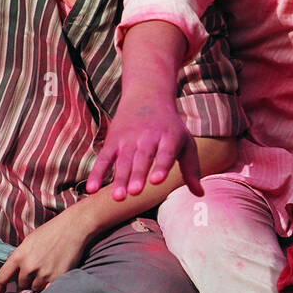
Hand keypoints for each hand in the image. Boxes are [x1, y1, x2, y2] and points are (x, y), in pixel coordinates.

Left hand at [0, 204, 96, 292]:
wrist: (74, 227)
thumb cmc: (52, 231)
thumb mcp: (29, 241)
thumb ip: (21, 257)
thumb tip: (18, 272)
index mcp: (19, 256)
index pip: (2, 277)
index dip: (0, 286)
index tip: (2, 290)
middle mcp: (29, 267)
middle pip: (21, 284)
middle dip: (26, 282)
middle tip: (35, 275)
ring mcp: (43, 273)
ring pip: (36, 288)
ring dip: (39, 284)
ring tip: (48, 272)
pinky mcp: (58, 277)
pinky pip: (49, 289)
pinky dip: (49, 287)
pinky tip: (52, 280)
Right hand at [86, 98, 202, 199]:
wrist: (147, 95)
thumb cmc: (170, 128)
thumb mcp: (186, 143)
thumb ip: (192, 169)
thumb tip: (200, 194)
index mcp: (169, 137)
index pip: (166, 152)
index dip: (162, 165)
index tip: (158, 180)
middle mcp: (148, 137)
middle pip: (142, 158)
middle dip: (138, 175)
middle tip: (136, 192)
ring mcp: (128, 139)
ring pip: (123, 161)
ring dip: (119, 179)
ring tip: (118, 198)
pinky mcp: (112, 142)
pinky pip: (103, 159)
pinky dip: (96, 173)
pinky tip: (91, 190)